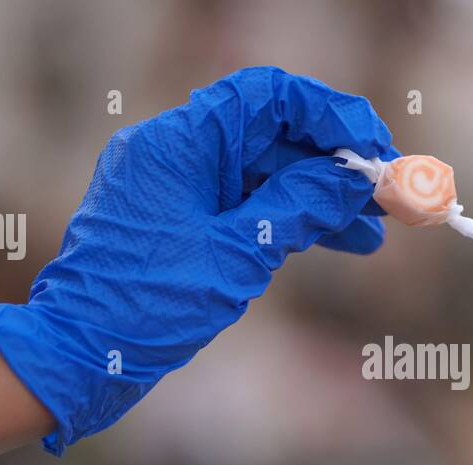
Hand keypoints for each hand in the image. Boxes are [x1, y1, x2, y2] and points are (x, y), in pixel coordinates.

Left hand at [0, 66, 396, 454]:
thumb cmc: (146, 306)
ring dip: (321, 198)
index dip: (330, 116)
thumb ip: (299, 207)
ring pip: (266, 174)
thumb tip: (355, 176)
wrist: (81, 359)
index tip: (376, 150)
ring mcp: (178, 187)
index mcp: (179, 142)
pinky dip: (290, 219)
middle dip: (336, 166)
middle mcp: (176, 152)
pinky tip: (337, 239)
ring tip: (374, 232)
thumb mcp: (237, 255)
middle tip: (391, 197)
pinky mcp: (182, 220)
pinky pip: (247, 204)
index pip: (268, 96)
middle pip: (272, 135)